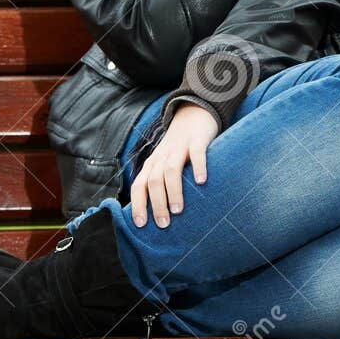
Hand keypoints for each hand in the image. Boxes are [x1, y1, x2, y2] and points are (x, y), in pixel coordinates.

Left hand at [129, 102, 218, 228]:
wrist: (192, 114)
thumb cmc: (178, 148)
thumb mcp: (164, 163)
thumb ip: (160, 183)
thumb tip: (158, 215)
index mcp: (152, 164)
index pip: (139, 185)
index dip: (138, 204)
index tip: (141, 224)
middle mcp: (162, 156)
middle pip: (154, 181)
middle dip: (156, 204)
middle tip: (164, 224)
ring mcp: (179, 147)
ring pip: (171, 170)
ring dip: (173, 191)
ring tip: (178, 210)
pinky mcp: (196, 140)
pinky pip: (196, 154)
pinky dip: (198, 167)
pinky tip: (202, 181)